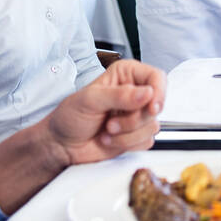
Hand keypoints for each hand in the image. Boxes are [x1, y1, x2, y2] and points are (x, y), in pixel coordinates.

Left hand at [45, 60, 165, 165]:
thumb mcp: (90, 100)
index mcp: (126, 75)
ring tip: (107, 130)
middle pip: (156, 105)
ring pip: (152, 126)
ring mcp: (136, 116)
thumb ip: (120, 95)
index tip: (151, 107)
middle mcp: (134, 93)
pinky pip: (147, 141)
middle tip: (111, 122)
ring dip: (127, 134)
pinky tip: (110, 139)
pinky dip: (127, 144)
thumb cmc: (70, 116)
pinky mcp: (136, 135)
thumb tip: (147, 93)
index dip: (158, 92)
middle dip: (133, 119)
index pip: (156, 77)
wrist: (62, 144)